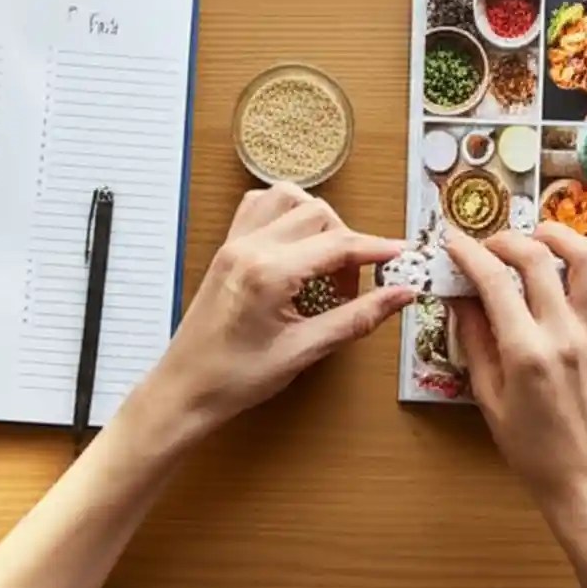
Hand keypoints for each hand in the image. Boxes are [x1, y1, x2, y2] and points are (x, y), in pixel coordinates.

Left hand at [144, 183, 414, 437]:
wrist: (184, 390)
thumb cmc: (236, 378)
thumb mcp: (304, 350)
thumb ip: (356, 318)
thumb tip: (400, 295)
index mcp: (268, 273)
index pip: (338, 244)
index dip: (377, 250)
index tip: (402, 257)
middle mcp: (249, 247)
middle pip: (318, 214)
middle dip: (348, 242)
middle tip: (353, 285)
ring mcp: (233, 243)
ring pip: (288, 198)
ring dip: (318, 220)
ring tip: (327, 261)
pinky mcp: (226, 249)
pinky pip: (259, 207)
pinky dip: (287, 215)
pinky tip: (298, 248)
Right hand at [445, 223, 586, 507]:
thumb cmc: (533, 450)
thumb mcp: (488, 398)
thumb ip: (474, 341)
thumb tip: (459, 298)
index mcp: (526, 352)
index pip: (494, 281)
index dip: (468, 253)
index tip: (452, 242)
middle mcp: (564, 333)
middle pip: (536, 256)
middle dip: (503, 239)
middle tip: (483, 245)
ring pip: (585, 256)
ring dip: (556, 235)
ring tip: (532, 237)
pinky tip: (567, 262)